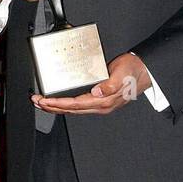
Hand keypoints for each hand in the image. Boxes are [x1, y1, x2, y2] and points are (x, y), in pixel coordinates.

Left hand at [32, 52, 150, 115]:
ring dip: (57, 107)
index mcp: (103, 101)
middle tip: (36, 101)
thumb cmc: (133, 71)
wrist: (145, 72)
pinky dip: (66, 105)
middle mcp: (101, 105)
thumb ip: (110, 84)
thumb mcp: (122, 74)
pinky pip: (79, 106)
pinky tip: (60, 102)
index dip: (58, 103)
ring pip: (74, 110)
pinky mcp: (100, 100)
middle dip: (52, 107)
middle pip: (71, 110)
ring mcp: (100, 105)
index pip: (75, 104)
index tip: (44, 100)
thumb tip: (96, 92)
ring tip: (43, 103)